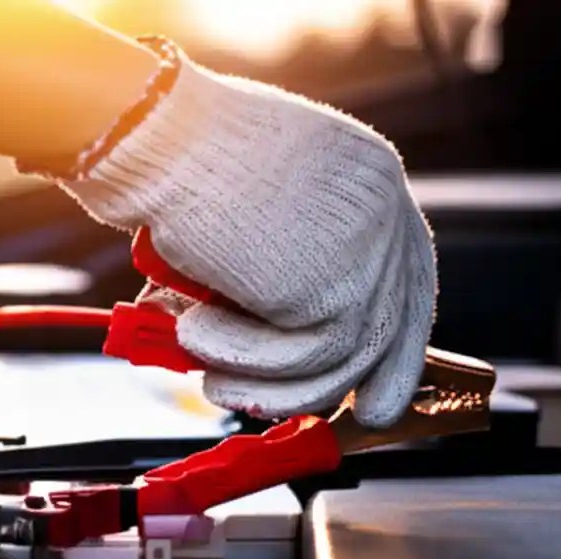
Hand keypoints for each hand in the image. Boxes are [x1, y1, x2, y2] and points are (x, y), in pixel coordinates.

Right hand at [55, 39, 436, 427]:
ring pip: (340, 358)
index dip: (393, 333)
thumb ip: (280, 258)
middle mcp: (382, 207)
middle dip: (364, 382)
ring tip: (207, 368)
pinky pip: (298, 361)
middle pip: (394, 322)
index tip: (374, 381)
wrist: (155, 137)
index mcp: (367, 176)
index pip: (405, 270)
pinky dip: (240, 359)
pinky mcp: (336, 286)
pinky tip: (194, 332)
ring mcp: (368, 249)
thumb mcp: (252, 205)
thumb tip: (270, 338)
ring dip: (265, 378)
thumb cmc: (178, 157)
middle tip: (331, 419)